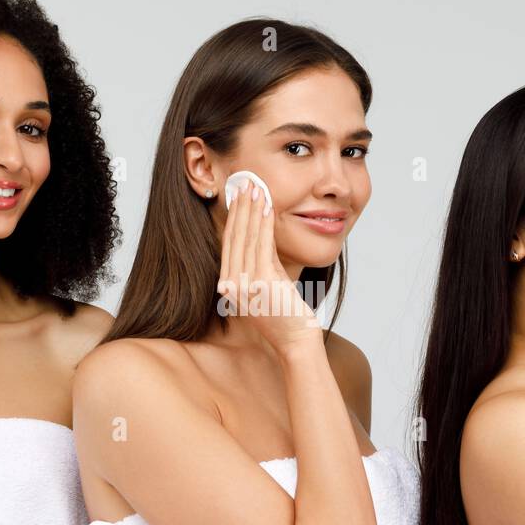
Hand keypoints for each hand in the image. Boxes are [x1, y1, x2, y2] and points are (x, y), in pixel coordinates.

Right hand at [216, 175, 318, 353]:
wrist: (296, 341)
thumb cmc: (286, 315)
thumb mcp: (269, 284)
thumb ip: (262, 261)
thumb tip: (262, 233)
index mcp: (228, 286)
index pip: (228, 245)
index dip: (232, 218)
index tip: (237, 197)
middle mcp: (230, 285)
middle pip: (234, 238)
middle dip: (239, 208)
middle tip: (244, 183)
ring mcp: (244, 284)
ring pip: (246, 238)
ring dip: (251, 210)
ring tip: (256, 188)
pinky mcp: (261, 282)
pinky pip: (262, 245)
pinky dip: (264, 223)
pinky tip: (267, 207)